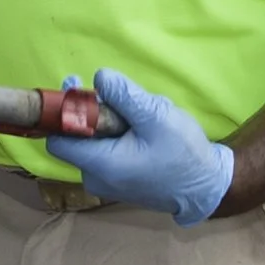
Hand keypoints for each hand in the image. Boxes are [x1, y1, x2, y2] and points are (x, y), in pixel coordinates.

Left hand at [45, 67, 232, 225]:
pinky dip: (118, 135)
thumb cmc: (184, 154)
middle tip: (121, 97)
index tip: (80, 91)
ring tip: (145, 116)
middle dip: (95, 112)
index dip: (63, 114)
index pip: (57, 140)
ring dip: (111, 122)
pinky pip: (106, 151)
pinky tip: (145, 130)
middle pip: (76, 138)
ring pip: (93, 141)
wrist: (206, 188)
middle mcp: (95, 177)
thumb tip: (98, 77)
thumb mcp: (157, 117)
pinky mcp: (117, 180)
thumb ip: (125, 96)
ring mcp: (105, 181)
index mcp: (100, 165)